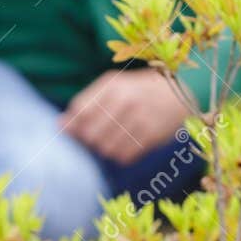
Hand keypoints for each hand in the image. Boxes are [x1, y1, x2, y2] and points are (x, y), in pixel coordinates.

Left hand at [57, 69, 186, 163]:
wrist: (181, 92)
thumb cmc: (138, 90)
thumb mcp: (113, 87)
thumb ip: (86, 104)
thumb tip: (59, 125)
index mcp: (113, 85)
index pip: (80, 110)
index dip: (74, 124)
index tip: (79, 127)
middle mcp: (127, 99)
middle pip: (90, 133)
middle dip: (88, 140)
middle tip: (95, 137)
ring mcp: (141, 117)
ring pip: (106, 147)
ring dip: (103, 149)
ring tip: (111, 140)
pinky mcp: (153, 134)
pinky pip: (124, 155)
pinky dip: (119, 155)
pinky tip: (124, 145)